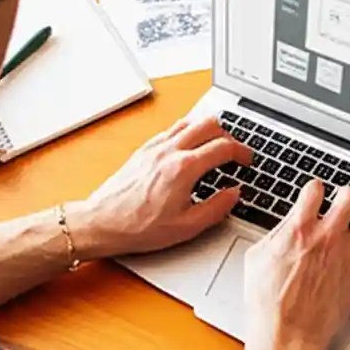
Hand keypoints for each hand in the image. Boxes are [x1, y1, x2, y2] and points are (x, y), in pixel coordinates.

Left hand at [68, 115, 249, 259]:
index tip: (247, 161)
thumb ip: (217, 208)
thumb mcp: (186, 227)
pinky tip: (189, 148)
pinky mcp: (144, 149)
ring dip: (208, 129)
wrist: (102, 222)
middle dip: (229, 135)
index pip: (224, 147)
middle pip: (210, 124)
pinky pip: (172, 129)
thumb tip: (234, 194)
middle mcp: (170, 151)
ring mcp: (155, 147)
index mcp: (184, 168)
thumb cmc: (138, 227)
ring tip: (215, 147)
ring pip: (190, 121)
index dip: (243, 152)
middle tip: (235, 153)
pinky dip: (188, 132)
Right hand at [244, 180, 349, 349]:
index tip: (315, 194)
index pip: (316, 188)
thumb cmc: (269, 303)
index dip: (315, 189)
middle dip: (347, 194)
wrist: (288, 334)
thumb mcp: (257, 257)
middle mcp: (328, 237)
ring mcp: (348, 254)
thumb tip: (289, 221)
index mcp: (299, 229)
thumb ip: (277, 233)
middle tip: (345, 199)